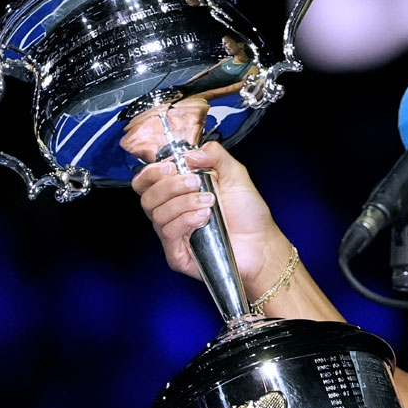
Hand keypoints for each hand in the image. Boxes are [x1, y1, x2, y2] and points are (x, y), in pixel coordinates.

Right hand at [128, 140, 285, 288]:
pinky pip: (168, 232)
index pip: (147, 181)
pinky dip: (186, 220)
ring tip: (209, 201)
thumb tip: (190, 153)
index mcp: (178, 192)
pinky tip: (205, 217)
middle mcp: (171, 212)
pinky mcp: (176, 254)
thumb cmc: (248, 214)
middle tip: (195, 182)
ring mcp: (173, 234)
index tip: (171, 166)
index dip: (153, 172)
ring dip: (184, 203)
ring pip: (157, 214)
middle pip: (147, 197)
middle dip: (170, 185)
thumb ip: (214, 154)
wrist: (261, 243)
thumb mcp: (235, 174)